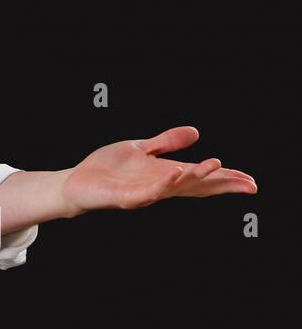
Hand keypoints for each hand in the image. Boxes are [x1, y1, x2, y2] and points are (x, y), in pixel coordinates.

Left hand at [61, 125, 256, 216]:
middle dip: (222, 184)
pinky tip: (176, 172)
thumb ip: (166, 142)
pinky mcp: (127, 197)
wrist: (77, 183)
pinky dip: (163, 183)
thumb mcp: (141, 148)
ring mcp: (145, 192)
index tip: (250, 181)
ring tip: (217, 166)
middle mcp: (159, 185)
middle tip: (249, 185)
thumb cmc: (107, 168)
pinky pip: (148, 191)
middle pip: (197, 185)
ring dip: (197, 177)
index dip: (225, 178)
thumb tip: (196, 132)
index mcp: (165, 174)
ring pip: (176, 187)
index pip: (200, 176)